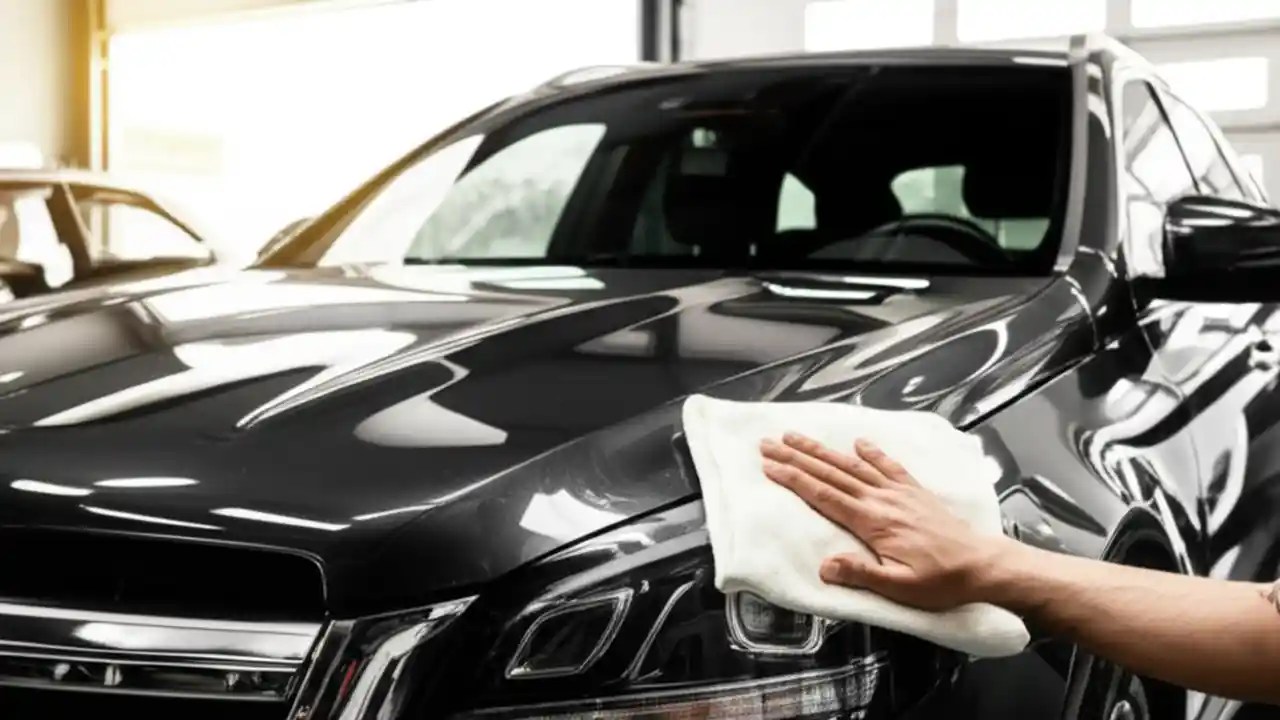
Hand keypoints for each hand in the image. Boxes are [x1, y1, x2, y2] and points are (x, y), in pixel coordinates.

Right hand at [760, 434, 1011, 610]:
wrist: (981, 565)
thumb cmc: (939, 581)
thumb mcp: (899, 587)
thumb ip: (861, 574)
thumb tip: (825, 566)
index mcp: (872, 522)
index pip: (824, 496)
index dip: (794, 479)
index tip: (769, 466)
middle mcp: (881, 500)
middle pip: (831, 474)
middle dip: (798, 458)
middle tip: (769, 443)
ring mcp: (898, 492)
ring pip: (853, 465)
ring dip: (823, 451)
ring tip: (797, 437)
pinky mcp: (914, 492)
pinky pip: (889, 466)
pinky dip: (873, 452)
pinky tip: (859, 442)